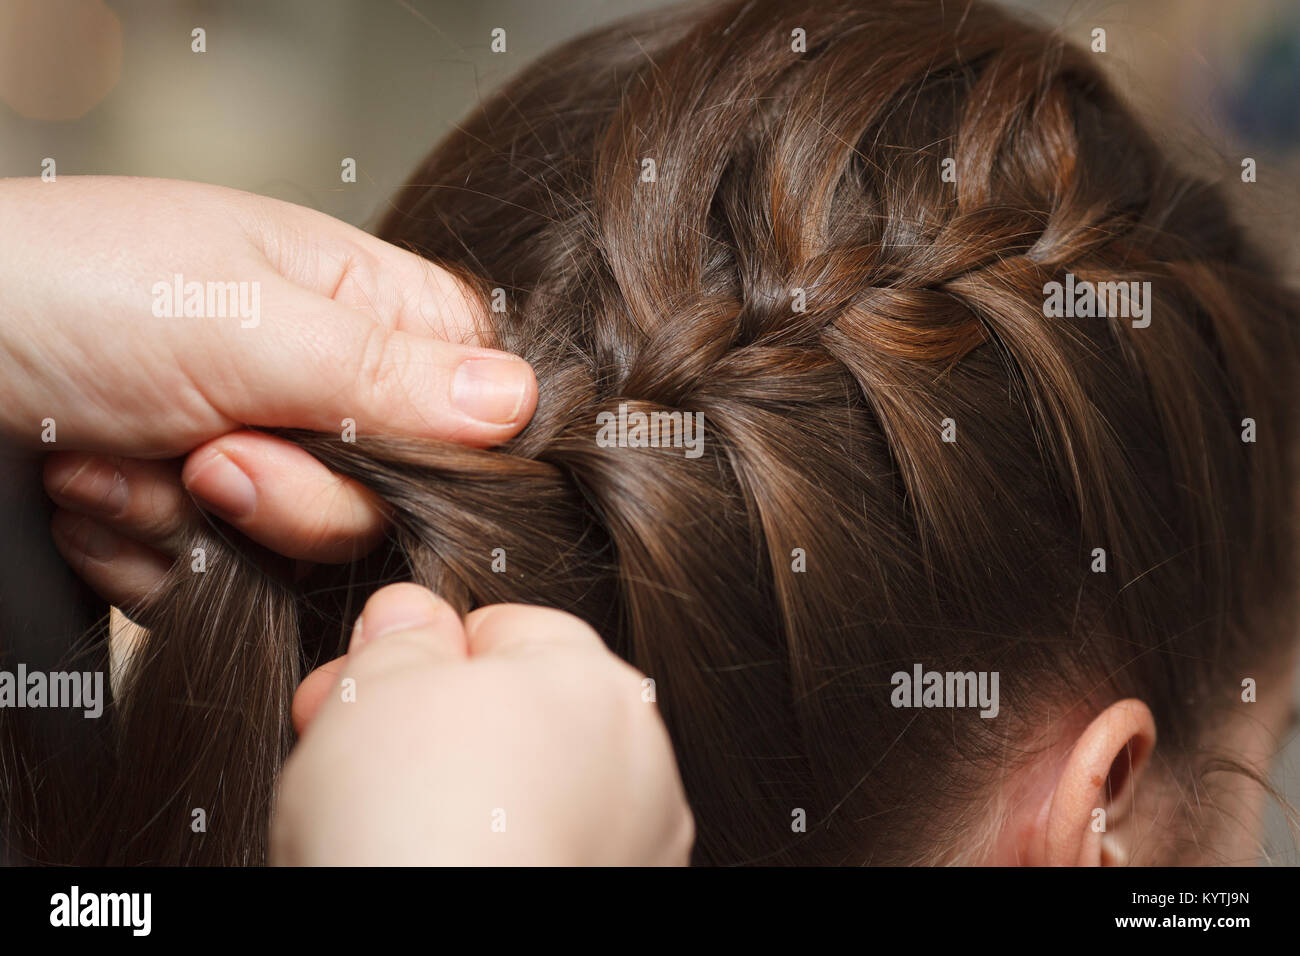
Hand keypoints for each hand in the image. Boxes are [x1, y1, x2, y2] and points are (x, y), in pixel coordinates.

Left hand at [0, 176, 535, 603]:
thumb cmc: (65, 290)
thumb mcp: (239, 321)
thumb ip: (388, 374)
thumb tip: (520, 403)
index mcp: (360, 307)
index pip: (477, 398)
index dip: (437, 452)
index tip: (352, 448)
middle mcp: (322, 389)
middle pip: (388, 504)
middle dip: (285, 496)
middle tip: (206, 449)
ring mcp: (259, 462)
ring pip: (299, 559)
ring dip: (192, 525)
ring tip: (112, 452)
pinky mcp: (198, 526)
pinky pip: (218, 587)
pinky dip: (142, 554)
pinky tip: (89, 491)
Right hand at [272, 584, 694, 865]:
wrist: (445, 955)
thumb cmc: (414, 830)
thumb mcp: (372, 690)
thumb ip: (399, 638)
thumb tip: (407, 615)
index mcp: (590, 676)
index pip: (501, 631)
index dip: (415, 659)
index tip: (358, 690)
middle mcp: (636, 755)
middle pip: (520, 713)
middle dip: (439, 729)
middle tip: (356, 761)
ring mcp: (638, 838)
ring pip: (536, 791)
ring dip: (475, 797)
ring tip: (398, 829)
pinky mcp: (624, 894)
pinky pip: (551, 852)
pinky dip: (504, 858)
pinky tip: (442, 868)